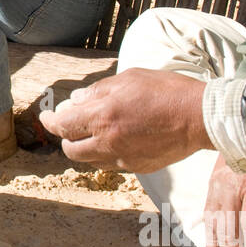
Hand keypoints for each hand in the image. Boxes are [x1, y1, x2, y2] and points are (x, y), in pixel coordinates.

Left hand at [37, 68, 209, 171]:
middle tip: (72, 126)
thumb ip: (98, 91)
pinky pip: (111, 165)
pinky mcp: (138, 168)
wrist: (199, 117)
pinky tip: (117, 140)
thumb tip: (76, 101)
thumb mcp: (129, 79)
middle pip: (71, 149)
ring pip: (90, 160)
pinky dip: (106, 154)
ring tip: (94, 133)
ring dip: (85, 148)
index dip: (50, 122)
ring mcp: (123, 158)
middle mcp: (109, 141)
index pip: (63, 125)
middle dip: (66, 138)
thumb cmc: (166, 91)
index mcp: (103, 116)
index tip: (46, 117)